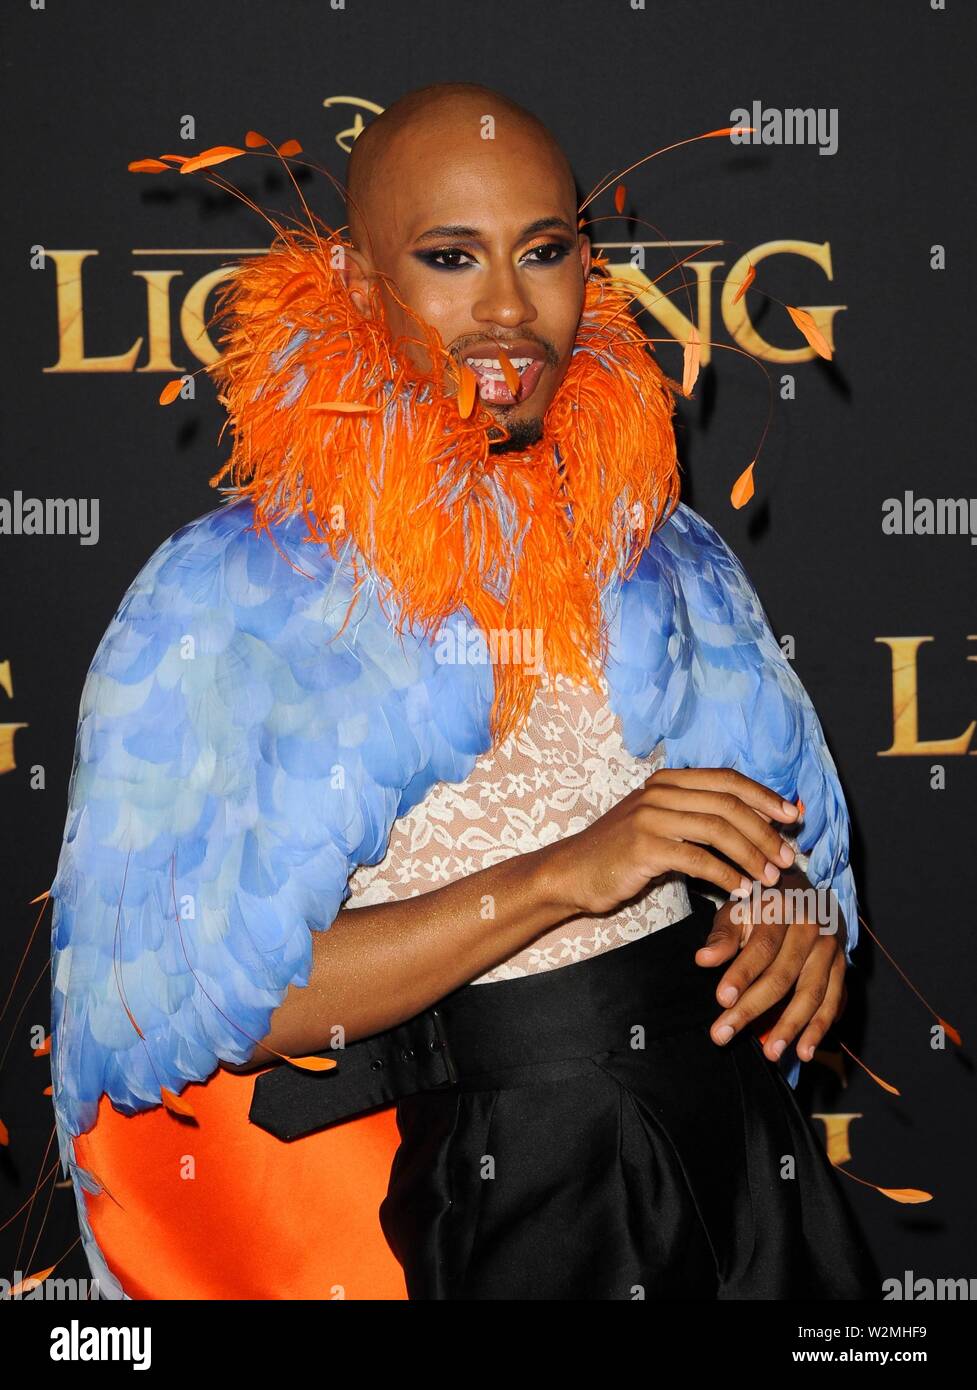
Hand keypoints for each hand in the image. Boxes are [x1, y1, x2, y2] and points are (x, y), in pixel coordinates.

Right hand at [548, 767, 799, 917]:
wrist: (572, 872)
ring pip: (717, 829)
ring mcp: (650, 817)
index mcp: (668, 780)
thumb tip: (755, 819)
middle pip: (728, 803)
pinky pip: (697, 859)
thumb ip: (698, 815)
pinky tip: (740, 890)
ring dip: (751, 855)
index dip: (764, 796)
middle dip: (765, 831)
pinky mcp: (643, 847)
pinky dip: (725, 875)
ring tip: (770, 878)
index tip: (793, 817)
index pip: (727, 779)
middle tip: (787, 858)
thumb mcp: (660, 823)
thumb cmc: (622, 852)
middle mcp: (660, 791)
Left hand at [696, 868, 848, 1062]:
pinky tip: (803, 1051)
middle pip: (783, 975)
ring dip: (790, 1027)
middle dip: (752, 1008)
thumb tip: (703, 959)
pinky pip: (834, 1002)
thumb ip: (723, 936)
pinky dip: (819, 1029)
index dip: (742, 973)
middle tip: (724, 1035)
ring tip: (769, 1053)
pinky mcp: (842, 966)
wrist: (804, 893)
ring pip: (812, 993)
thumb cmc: (761, 906)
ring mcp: (831, 948)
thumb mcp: (738, 910)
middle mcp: (811, 927)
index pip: (762, 946)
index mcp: (782, 908)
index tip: (721, 999)